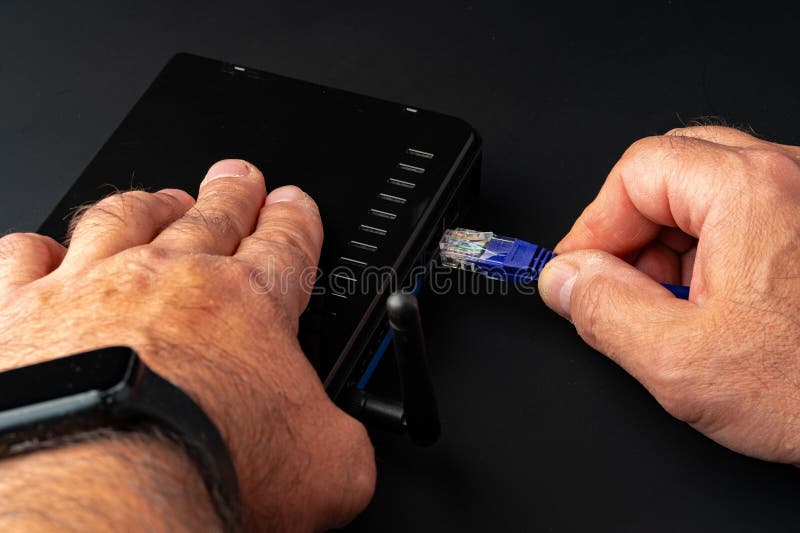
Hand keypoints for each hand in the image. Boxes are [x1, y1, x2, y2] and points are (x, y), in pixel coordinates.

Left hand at [0, 159, 374, 530]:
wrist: (107, 486)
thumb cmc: (207, 463)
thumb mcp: (327, 464)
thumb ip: (343, 440)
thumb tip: (346, 450)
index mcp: (248, 306)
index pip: (283, 245)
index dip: (294, 219)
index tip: (292, 202)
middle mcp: (171, 280)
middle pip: (210, 217)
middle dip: (232, 193)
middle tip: (239, 176)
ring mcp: (92, 288)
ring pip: (125, 219)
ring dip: (149, 205)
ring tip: (162, 199)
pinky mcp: (21, 314)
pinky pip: (25, 258)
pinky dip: (38, 250)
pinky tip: (47, 251)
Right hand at [538, 126, 799, 464]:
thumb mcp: (681, 361)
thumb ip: (602, 309)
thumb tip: (565, 278)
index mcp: (751, 191)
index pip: (634, 172)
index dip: (594, 226)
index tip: (578, 271)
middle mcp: (789, 178)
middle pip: (670, 174)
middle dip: (633, 235)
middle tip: (622, 289)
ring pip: (704, 196)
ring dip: (672, 250)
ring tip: (681, 312)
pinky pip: (742, 217)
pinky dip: (712, 256)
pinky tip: (719, 309)